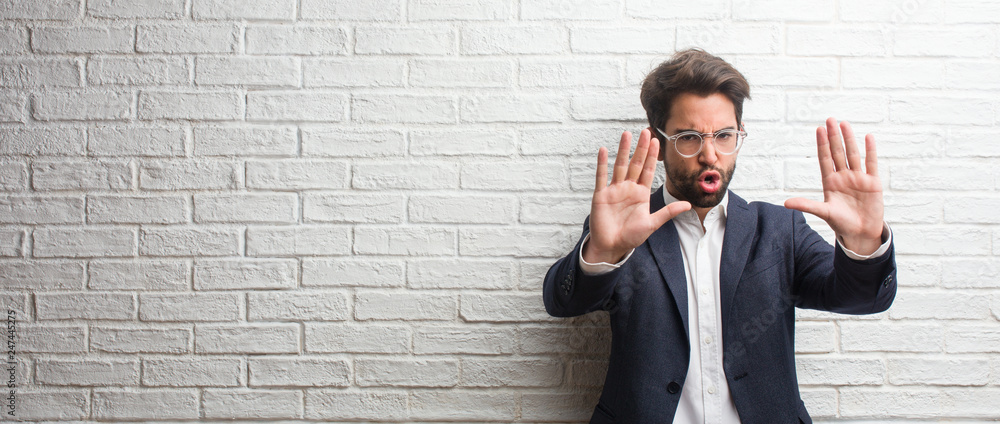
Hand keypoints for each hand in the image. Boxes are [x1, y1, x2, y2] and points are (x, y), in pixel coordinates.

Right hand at [583, 129, 691, 263]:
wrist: (611, 247)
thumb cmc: (630, 237)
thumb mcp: (652, 224)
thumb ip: (668, 212)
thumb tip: (688, 205)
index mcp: (641, 193)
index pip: (648, 170)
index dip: (652, 156)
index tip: (657, 141)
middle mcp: (628, 188)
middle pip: (635, 164)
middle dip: (641, 148)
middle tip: (645, 132)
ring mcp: (614, 190)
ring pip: (619, 166)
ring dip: (623, 150)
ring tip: (626, 134)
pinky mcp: (601, 195)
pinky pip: (602, 177)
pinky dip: (602, 164)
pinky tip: (604, 151)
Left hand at [785, 118, 884, 254]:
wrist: (861, 233)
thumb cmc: (841, 223)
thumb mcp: (823, 212)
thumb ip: (806, 205)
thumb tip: (785, 203)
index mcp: (830, 182)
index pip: (824, 159)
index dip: (822, 144)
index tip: (819, 130)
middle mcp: (843, 176)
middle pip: (837, 152)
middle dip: (833, 136)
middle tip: (830, 119)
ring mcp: (858, 178)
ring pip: (853, 154)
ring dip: (849, 139)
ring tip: (844, 124)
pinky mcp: (872, 182)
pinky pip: (871, 163)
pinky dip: (870, 150)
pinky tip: (868, 137)